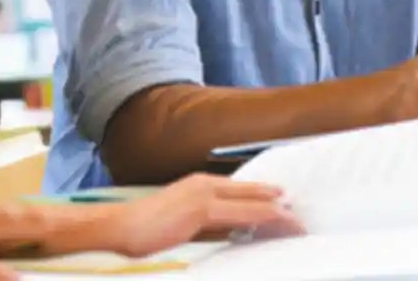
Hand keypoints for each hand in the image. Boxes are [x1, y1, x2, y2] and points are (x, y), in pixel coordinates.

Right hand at [102, 174, 301, 257]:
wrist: (120, 228)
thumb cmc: (145, 230)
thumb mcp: (182, 225)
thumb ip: (207, 226)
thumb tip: (233, 234)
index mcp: (197, 185)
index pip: (238, 190)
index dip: (262, 196)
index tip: (282, 205)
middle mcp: (203, 184)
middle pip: (249, 192)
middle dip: (275, 202)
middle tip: (297, 213)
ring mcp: (202, 194)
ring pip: (250, 201)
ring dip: (275, 212)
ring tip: (296, 222)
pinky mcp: (201, 208)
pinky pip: (241, 213)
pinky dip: (263, 216)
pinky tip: (277, 221)